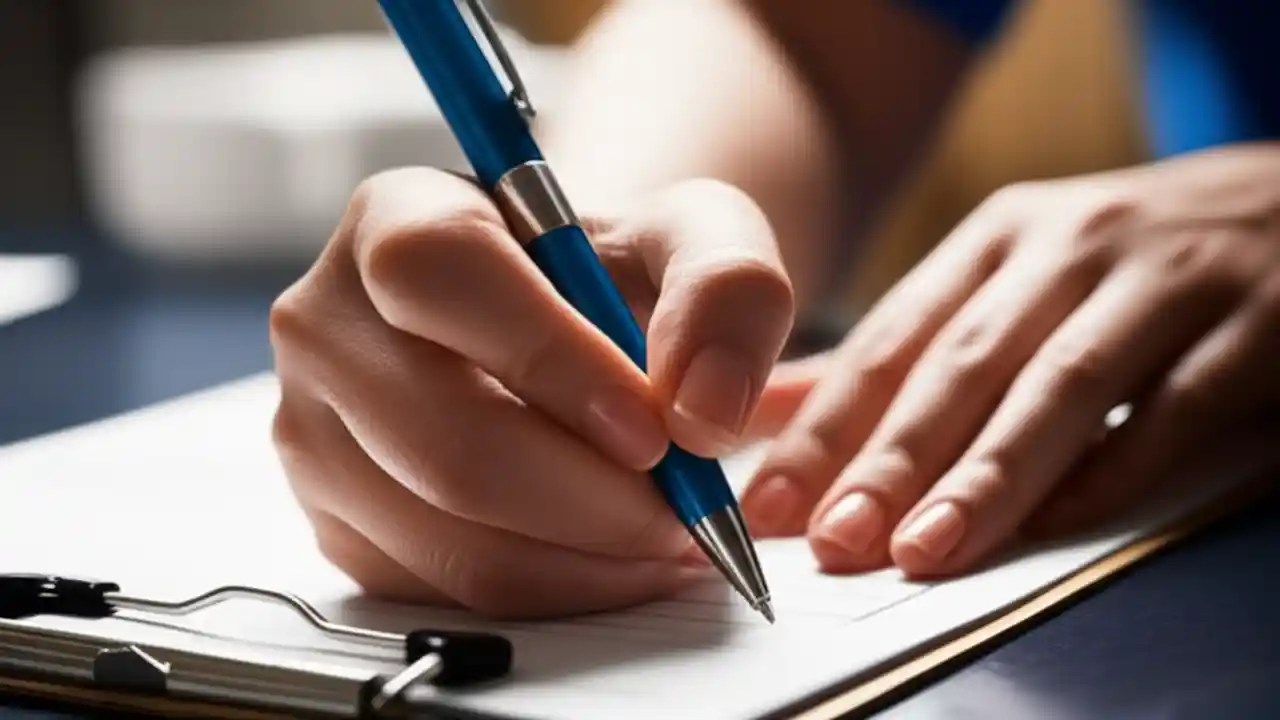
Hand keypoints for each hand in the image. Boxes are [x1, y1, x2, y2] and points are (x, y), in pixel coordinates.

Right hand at [269, 169, 795, 616]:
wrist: (550, 326)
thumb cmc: (606, 275)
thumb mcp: (690, 236)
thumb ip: (727, 287)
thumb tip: (706, 410)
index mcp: (396, 221)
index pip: (440, 276)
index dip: (551, 360)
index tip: (651, 429)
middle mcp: (330, 325)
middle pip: (447, 439)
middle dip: (594, 498)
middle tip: (683, 508)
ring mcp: (316, 434)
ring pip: (453, 537)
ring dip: (590, 556)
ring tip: (665, 529)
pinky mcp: (337, 523)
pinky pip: (450, 591)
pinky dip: (557, 588)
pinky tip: (610, 551)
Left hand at [741, 144, 1279, 576]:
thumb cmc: (1123, 264)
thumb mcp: (1012, 274)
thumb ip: (907, 345)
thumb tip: (781, 411)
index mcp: (998, 237)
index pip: (894, 337)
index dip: (826, 424)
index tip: (770, 502)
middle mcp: (1071, 246)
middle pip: (964, 361)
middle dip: (890, 457)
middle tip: (833, 538)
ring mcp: (1166, 282)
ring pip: (1061, 385)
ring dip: (987, 475)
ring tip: (922, 549)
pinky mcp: (1258, 324)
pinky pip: (1173, 409)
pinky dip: (1111, 470)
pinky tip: (1052, 524)